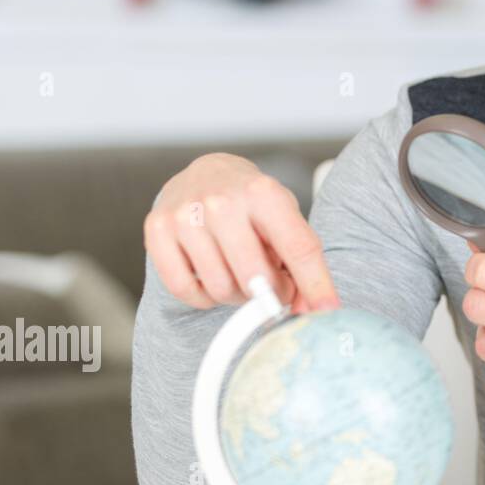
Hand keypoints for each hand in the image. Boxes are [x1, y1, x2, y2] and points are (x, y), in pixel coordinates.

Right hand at [143, 152, 341, 313]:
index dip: (316, 284)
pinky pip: (185, 290)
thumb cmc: (253, 204)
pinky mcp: (157, 229)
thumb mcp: (285, 218)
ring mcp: (186, 214)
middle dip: (272, 294)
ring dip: (237, 295)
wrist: (207, 174)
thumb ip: (301, 261)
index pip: (298, 247)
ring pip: (220, 288)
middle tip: (274, 288)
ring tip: (242, 275)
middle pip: (256, 277)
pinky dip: (204, 297)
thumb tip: (314, 310)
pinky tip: (213, 278)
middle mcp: (223, 201)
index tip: (328, 311)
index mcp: (264, 192)